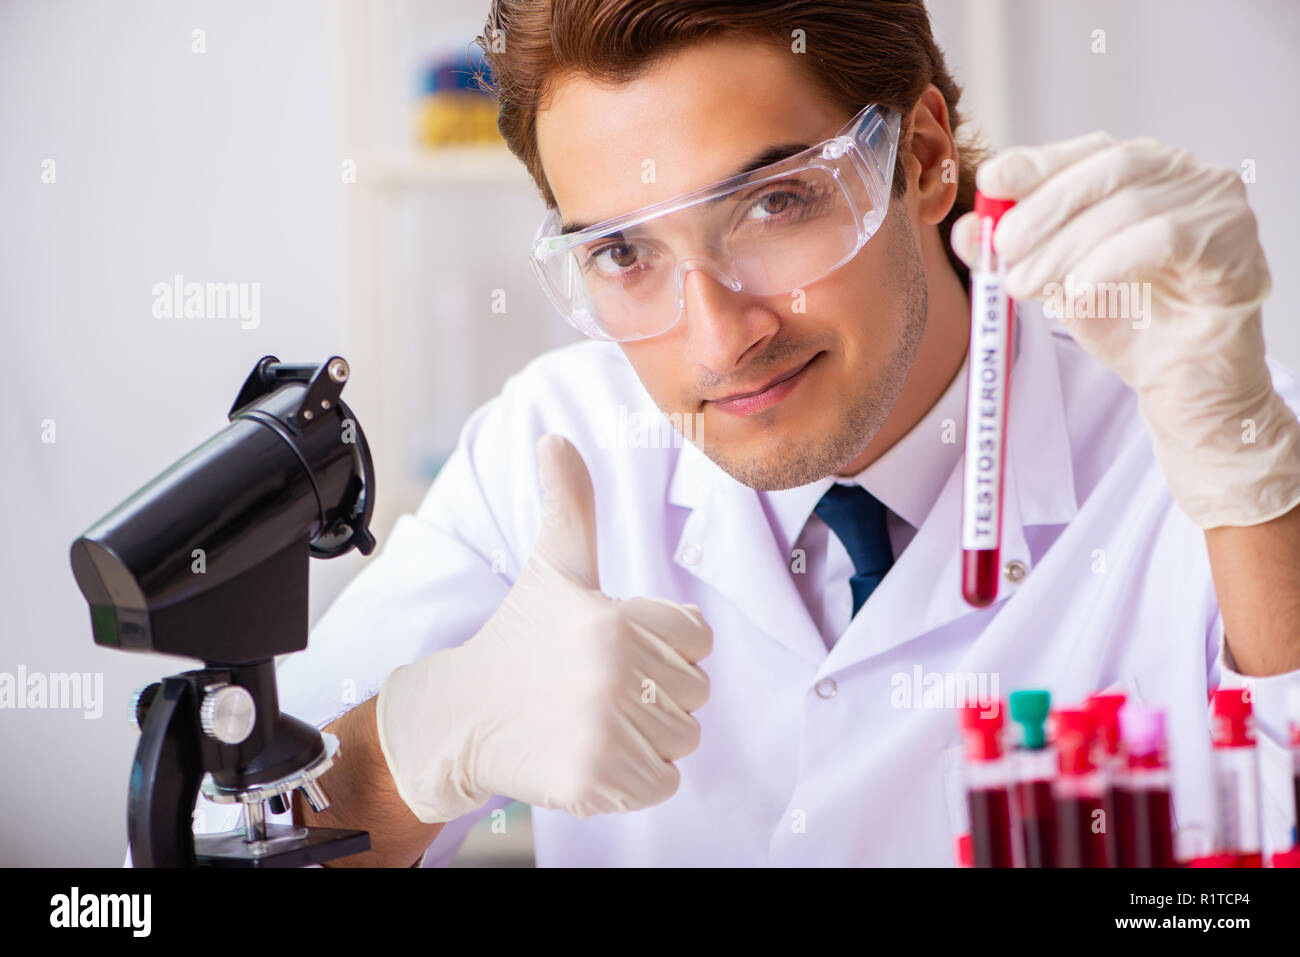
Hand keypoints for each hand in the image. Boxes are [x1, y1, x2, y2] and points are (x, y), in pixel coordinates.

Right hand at [376, 434, 711, 822]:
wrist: (461, 716)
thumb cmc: (518, 638)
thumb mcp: (551, 567)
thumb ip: (569, 505)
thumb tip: (555, 439)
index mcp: (616, 617)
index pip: (698, 639)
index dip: (664, 646)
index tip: (616, 649)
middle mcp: (613, 672)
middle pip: (694, 693)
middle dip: (656, 694)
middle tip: (596, 688)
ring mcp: (604, 729)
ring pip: (681, 740)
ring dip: (645, 737)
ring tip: (591, 719)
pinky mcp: (595, 779)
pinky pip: (660, 784)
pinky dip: (634, 779)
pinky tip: (591, 754)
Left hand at [951, 131, 1299, 527]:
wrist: (1180, 385)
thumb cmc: (1128, 324)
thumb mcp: (1056, 282)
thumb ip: (1015, 252)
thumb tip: (967, 228)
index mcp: (1143, 171)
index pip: (1087, 151)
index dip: (1036, 163)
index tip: (991, 181)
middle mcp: (1185, 176)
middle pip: (1107, 169)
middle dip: (1044, 210)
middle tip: (1004, 251)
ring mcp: (1217, 205)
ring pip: (1131, 206)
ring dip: (1068, 247)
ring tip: (1028, 285)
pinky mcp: (1236, 245)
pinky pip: (1167, 239)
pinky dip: (1111, 262)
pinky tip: (1078, 293)